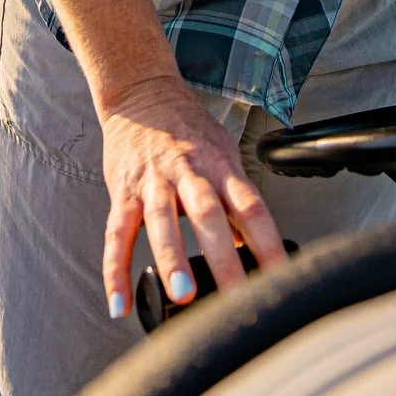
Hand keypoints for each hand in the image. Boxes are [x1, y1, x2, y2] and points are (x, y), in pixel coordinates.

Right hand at [97, 73, 287, 318]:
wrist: (142, 93)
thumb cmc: (188, 129)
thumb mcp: (222, 155)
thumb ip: (237, 200)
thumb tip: (255, 246)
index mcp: (221, 166)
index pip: (251, 206)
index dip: (268, 242)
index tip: (280, 278)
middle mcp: (189, 172)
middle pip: (209, 214)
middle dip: (223, 257)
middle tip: (235, 296)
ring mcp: (153, 181)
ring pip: (162, 219)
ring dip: (172, 258)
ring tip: (181, 294)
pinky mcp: (123, 190)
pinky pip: (116, 233)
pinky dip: (115, 269)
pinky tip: (119, 303)